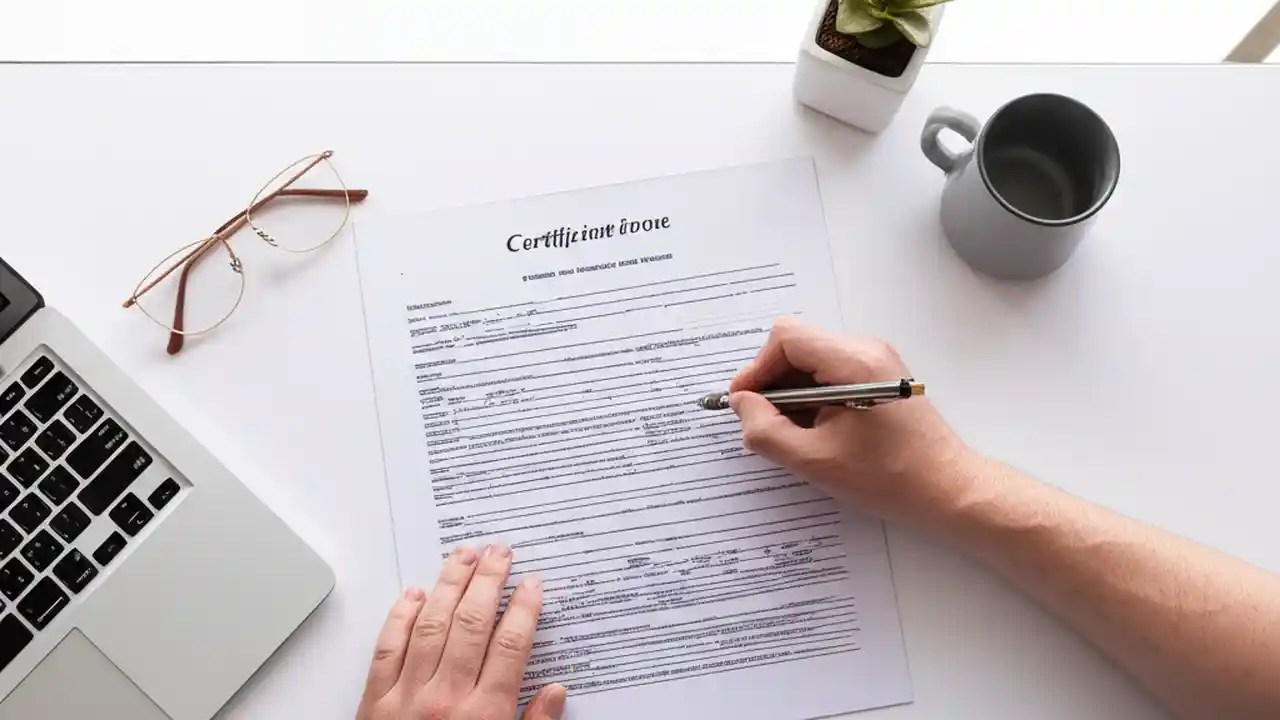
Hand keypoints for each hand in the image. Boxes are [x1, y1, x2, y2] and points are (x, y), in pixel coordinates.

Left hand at [357, 545, 565, 719]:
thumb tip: (556, 693)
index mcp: (484, 717)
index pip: (511, 645)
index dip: (524, 608)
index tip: (532, 584)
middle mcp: (445, 700)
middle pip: (472, 623)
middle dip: (488, 581)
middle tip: (500, 552)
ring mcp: (405, 698)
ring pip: (431, 624)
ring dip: (448, 584)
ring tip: (462, 556)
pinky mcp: (372, 704)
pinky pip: (387, 648)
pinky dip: (400, 616)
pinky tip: (413, 593)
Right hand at [729, 318, 972, 526]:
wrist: (949, 489)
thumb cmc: (889, 478)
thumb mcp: (814, 460)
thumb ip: (766, 430)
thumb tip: (742, 405)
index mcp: (853, 362)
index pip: (786, 337)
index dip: (756, 369)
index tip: (744, 404)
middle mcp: (866, 350)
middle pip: (798, 346)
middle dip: (772, 383)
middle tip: (762, 424)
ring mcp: (876, 361)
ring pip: (813, 361)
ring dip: (792, 393)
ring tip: (790, 433)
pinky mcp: (880, 377)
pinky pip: (831, 373)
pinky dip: (812, 397)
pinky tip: (814, 431)